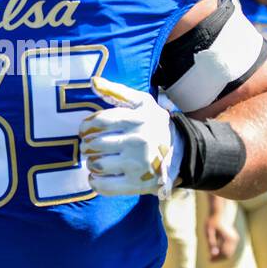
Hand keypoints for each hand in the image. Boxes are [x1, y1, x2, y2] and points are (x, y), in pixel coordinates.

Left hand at [79, 78, 179, 197]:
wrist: (181, 151)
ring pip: (97, 164)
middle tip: (89, 146)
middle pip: (95, 144)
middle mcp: (138, 141)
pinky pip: (105, 186)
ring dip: (91, 162)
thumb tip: (93, 81)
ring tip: (95, 159)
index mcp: (137, 120)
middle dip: (87, 145)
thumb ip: (116, 91)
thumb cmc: (154, 124)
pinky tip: (97, 176)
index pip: (100, 121)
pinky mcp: (137, 184)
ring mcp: (137, 164)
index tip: (84, 130)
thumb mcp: (141, 103)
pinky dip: (95, 182)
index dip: (85, 126)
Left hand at [205, 208, 238, 260]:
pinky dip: (223, 251)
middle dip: (219, 258)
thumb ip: (211, 243)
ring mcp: (235, 239)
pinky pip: (230, 249)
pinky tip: (215, 251)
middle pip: (228, 254)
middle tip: (209, 259)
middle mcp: (234, 239)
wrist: (218, 214)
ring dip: (221, 256)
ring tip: (211, 256)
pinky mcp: (234, 239)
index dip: (217, 258)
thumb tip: (213, 254)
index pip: (225, 253)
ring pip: (229, 253)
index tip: (209, 260)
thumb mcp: (209, 232)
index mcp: (228, 238)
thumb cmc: (212, 223)